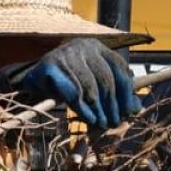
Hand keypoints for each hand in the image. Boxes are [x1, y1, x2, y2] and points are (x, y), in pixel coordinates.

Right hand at [19, 38, 141, 131]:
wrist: (34, 79)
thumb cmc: (67, 83)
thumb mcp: (92, 84)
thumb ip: (113, 92)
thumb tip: (136, 108)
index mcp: (98, 47)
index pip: (119, 68)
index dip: (126, 92)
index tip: (129, 112)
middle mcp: (83, 46)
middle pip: (106, 78)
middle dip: (112, 105)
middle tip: (114, 123)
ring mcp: (66, 53)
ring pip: (89, 86)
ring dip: (98, 109)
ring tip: (101, 124)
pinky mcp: (51, 65)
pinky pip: (72, 91)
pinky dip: (82, 108)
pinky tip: (89, 118)